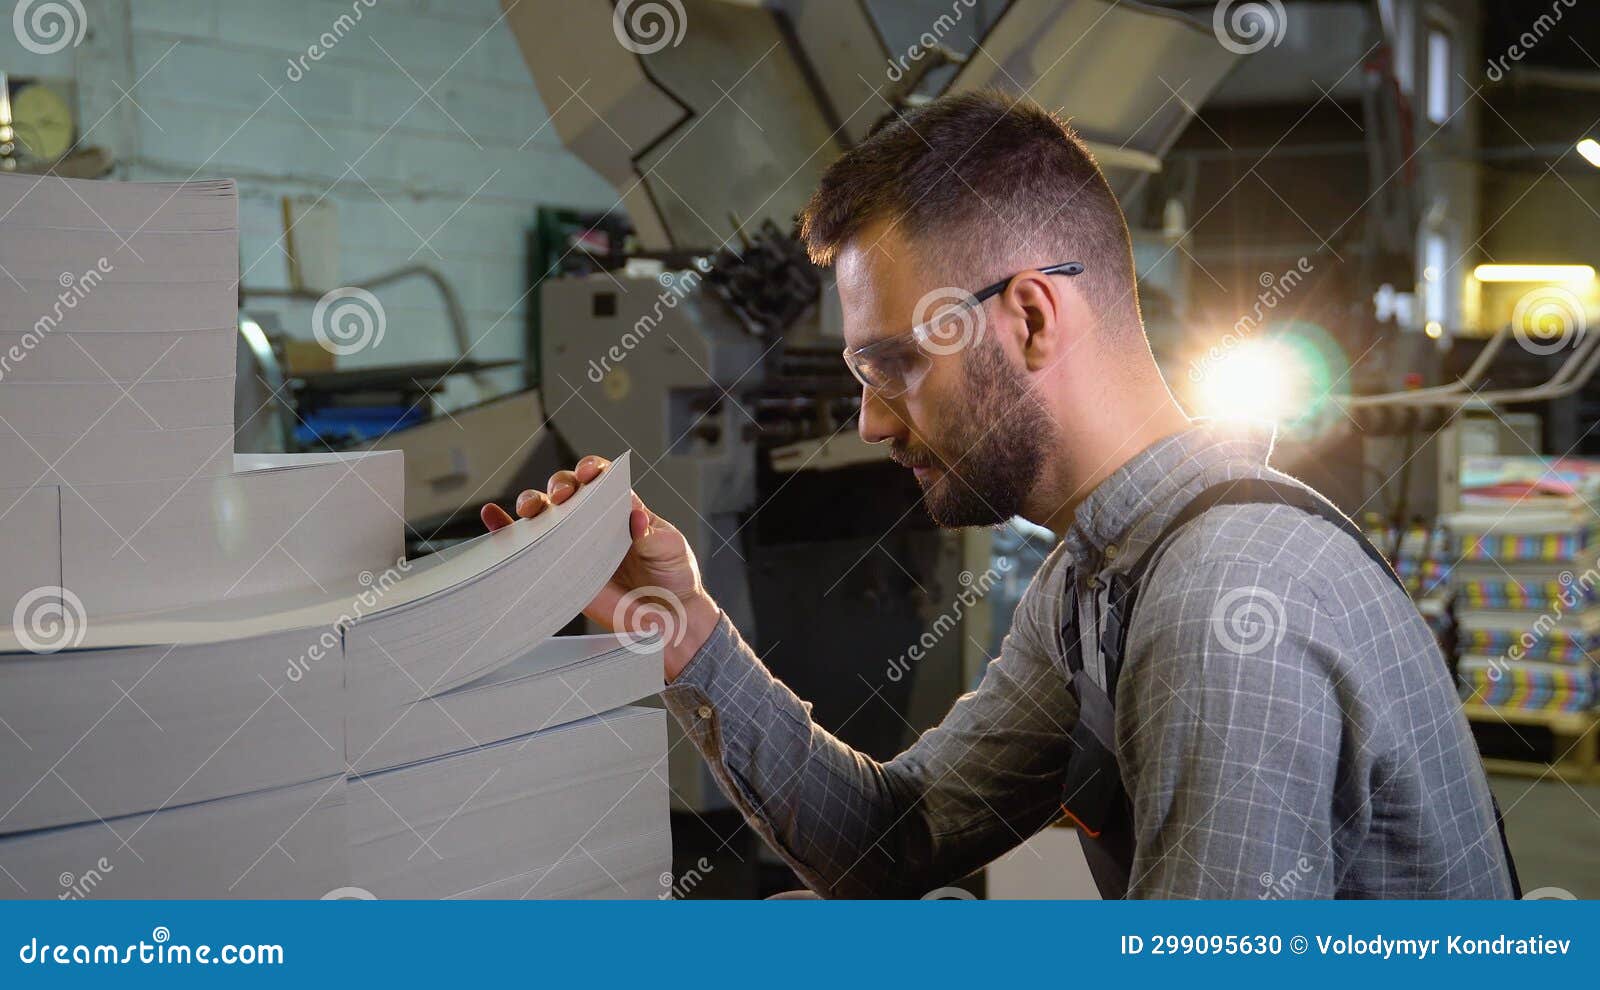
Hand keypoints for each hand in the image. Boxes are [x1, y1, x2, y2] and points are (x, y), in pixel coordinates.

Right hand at [480, 455, 719, 679]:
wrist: (670, 617)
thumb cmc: (673, 576)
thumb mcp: (669, 548)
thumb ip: (651, 533)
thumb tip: (635, 515)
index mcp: (621, 506)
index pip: (600, 478)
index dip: (591, 470)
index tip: (590, 473)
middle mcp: (594, 520)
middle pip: (566, 489)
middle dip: (559, 486)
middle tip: (563, 497)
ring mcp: (575, 544)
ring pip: (545, 514)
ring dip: (533, 503)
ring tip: (531, 509)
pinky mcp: (561, 569)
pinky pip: (530, 546)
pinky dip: (507, 530)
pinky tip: (494, 517)